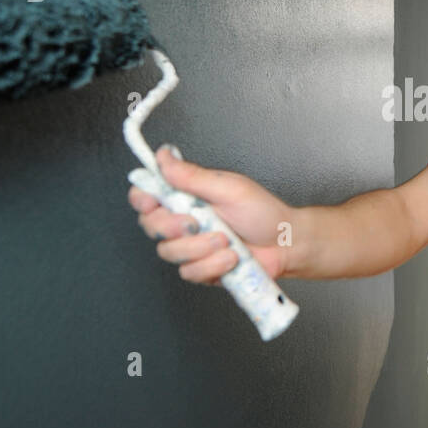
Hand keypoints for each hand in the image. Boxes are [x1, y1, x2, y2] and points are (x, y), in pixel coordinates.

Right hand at [128, 145, 296, 284]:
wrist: (285, 243)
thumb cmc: (262, 212)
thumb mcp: (228, 188)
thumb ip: (191, 176)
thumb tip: (163, 155)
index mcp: (187, 196)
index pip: (146, 196)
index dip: (142, 199)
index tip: (151, 201)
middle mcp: (184, 221)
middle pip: (150, 225)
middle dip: (173, 226)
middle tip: (198, 222)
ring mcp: (191, 247)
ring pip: (169, 252)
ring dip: (200, 247)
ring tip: (226, 240)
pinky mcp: (200, 269)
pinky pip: (189, 272)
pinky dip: (212, 265)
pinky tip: (230, 258)